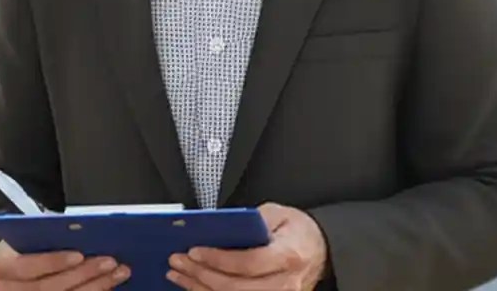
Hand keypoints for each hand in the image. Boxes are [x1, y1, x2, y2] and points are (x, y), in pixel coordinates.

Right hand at [0, 240, 131, 289]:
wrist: (20, 258)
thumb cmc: (31, 242)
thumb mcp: (32, 232)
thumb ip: (51, 232)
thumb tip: (84, 229)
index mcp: (1, 265)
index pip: (26, 267)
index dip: (53, 262)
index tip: (79, 254)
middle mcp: (8, 290)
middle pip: (48, 288)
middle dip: (83, 274)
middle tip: (110, 261)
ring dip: (95, 286)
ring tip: (119, 272)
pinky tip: (110, 285)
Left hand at [167, 203, 328, 290]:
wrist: (319, 251)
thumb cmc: (297, 231)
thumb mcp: (279, 214)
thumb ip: (253, 221)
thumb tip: (219, 228)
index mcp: (288, 256)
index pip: (249, 263)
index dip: (219, 259)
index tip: (195, 250)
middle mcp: (285, 284)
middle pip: (236, 288)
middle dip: (201, 275)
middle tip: (177, 261)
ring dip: (199, 289)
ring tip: (178, 274)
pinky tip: (193, 286)